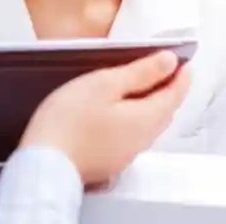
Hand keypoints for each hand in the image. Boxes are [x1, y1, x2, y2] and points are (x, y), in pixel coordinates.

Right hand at [20, 51, 190, 184]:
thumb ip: (140, 72)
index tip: (182, 61)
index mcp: (146, 119)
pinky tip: (118, 113)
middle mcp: (141, 140)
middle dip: (168, 89)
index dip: (181, 74)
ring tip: (142, 87)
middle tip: (166, 70)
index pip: (175, 94)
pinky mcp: (109, 162)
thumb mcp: (105, 84)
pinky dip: (134, 120)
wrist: (44, 164)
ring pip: (148, 125)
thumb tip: (169, 61)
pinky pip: (131, 137)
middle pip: (165, 111)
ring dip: (151, 105)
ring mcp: (125, 154)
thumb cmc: (68, 122)